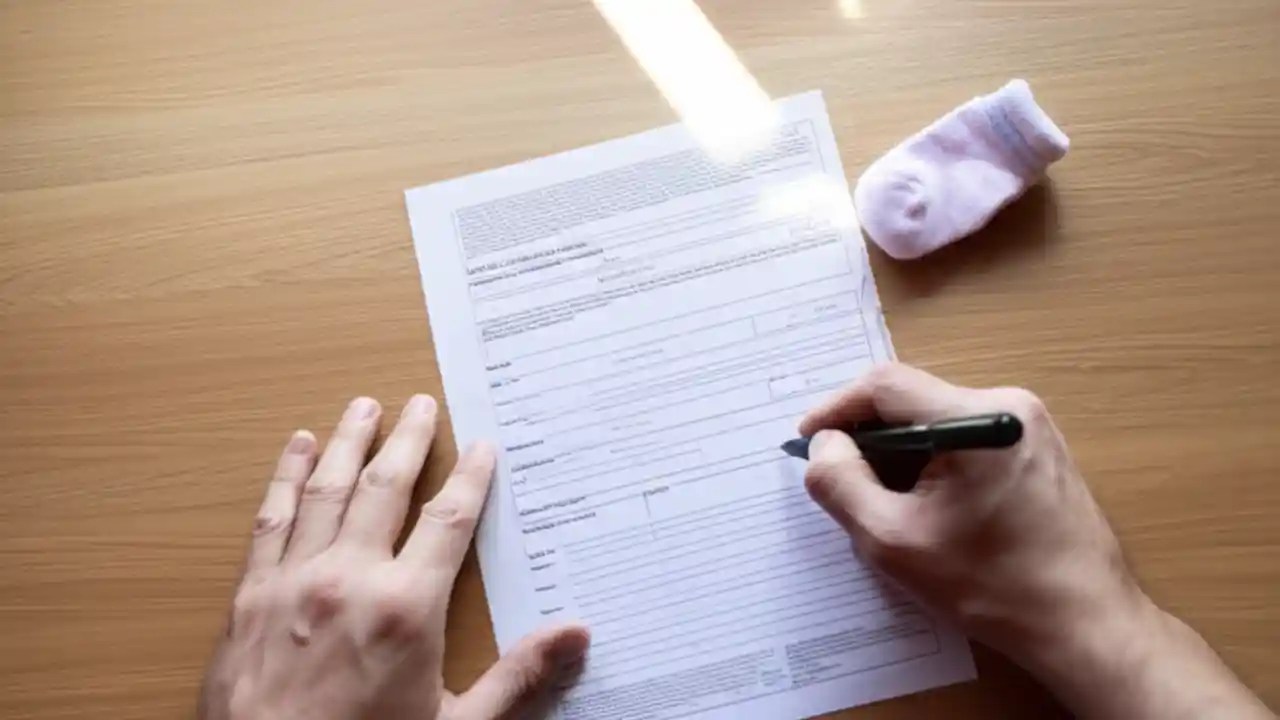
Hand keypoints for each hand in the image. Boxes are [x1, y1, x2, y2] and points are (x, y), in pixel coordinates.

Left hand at [199, 395, 589, 719]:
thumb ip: (517, 677)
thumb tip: (576, 635)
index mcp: (406, 608)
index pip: (449, 521)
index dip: (470, 478)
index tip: (481, 445)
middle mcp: (349, 579)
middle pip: (384, 487)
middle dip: (407, 440)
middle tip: (420, 403)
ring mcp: (293, 582)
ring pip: (325, 490)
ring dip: (345, 442)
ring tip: (363, 407)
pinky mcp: (249, 597)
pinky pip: (271, 520)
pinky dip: (284, 478)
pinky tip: (294, 450)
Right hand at [800, 364, 1272, 718]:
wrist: (1084, 621)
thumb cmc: (991, 586)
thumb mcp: (892, 540)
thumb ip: (841, 484)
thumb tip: (825, 444)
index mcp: (977, 418)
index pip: (885, 385)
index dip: (835, 408)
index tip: (804, 441)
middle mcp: (1008, 405)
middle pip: (912, 399)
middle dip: (866, 434)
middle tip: (836, 475)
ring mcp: (1029, 424)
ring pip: (936, 418)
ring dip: (899, 450)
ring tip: (878, 497)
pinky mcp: (1037, 447)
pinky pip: (965, 435)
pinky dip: (931, 459)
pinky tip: (922, 502)